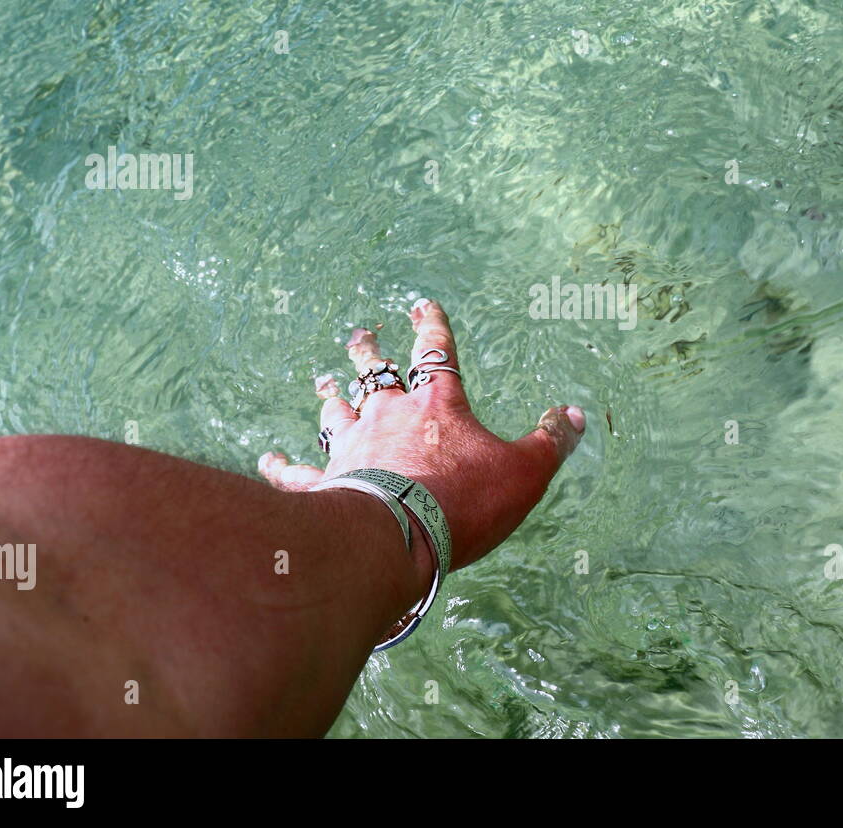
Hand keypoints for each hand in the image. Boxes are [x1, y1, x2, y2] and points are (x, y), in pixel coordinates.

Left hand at [258, 298, 584, 570]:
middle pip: (376, 373)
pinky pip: (298, 471)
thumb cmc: (463, 501)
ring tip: (324, 380)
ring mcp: (353, 446)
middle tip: (360, 336)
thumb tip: (575, 415)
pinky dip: (283, 465)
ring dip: (332, 394)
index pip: (438, 352)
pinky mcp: (325, 482)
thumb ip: (550, 442)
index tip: (422, 306)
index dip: (431, 326)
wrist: (396, 538)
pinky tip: (267, 459)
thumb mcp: (524, 472)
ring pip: (337, 409)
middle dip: (369, 352)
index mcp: (438, 404)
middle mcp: (389, 414)